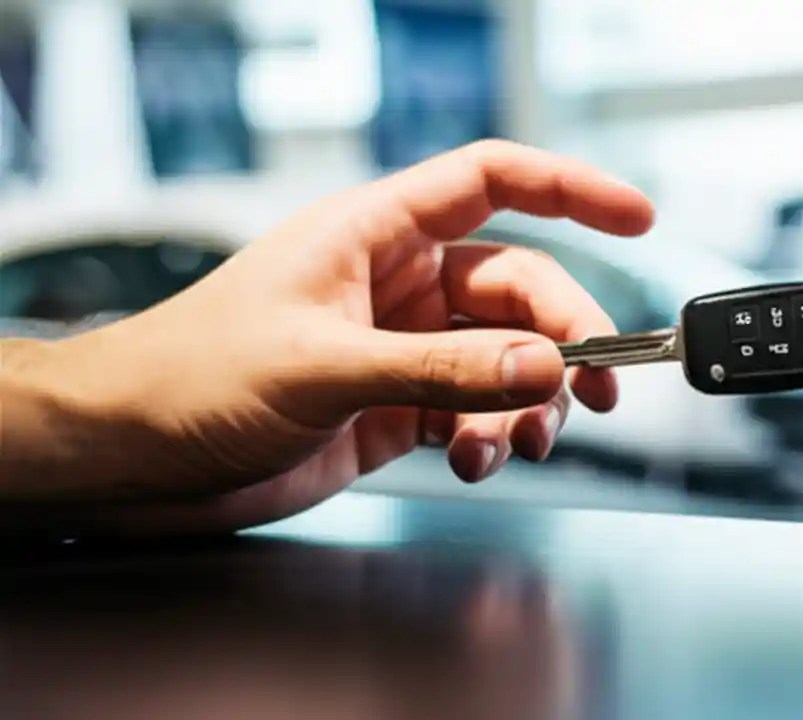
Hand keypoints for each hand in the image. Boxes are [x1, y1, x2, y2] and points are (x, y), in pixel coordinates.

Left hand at [0, 140, 653, 536]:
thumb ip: (440, 370)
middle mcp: (398, 282)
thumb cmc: (193, 376)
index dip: (571, 189)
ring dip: (527, 402)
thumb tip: (542, 367)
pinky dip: (492, 437)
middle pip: (518, 288)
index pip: (492, 182)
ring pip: (504, 358)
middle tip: (591, 387)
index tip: (638, 217)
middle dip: (562, 337)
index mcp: (375, 233)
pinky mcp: (396, 406)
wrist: (137, 454)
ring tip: (521, 441)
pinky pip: (475, 410)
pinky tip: (478, 459)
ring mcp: (402, 346)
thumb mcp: (324, 367)